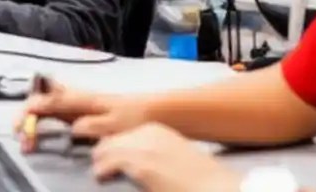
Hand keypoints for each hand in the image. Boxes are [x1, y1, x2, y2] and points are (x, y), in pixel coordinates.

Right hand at [14, 81, 150, 151]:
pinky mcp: (81, 113)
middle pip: (38, 102)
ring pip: (44, 108)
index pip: (42, 101)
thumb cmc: (133, 117)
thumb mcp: (114, 123)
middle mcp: (72, 99)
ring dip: (33, 123)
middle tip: (24, 142)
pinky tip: (45, 137)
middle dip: (25, 120)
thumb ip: (91, 125)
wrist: (152, 113)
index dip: (26, 114)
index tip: (21, 132)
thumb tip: (71, 129)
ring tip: (29, 143)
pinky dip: (43, 124)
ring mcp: (75, 105)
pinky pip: (54, 114)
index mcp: (77, 100)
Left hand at [92, 123, 241, 191]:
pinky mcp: (140, 166)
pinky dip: (101, 171)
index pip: (121, 133)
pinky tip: (102, 178)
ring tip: (101, 174)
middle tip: (101, 168)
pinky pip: (107, 164)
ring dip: (100, 163)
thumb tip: (133, 161)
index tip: (107, 159)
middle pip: (110, 140)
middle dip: (103, 154)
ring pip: (104, 150)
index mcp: (156, 130)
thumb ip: (152, 152)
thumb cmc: (198, 179)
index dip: (112, 147)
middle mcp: (147, 134)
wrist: (215, 188)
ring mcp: (143, 148)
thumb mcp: (172, 155)